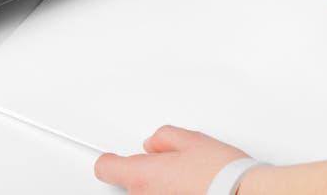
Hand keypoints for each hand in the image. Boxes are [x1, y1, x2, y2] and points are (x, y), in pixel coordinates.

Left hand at [94, 126, 253, 194]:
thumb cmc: (220, 174)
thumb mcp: (192, 140)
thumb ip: (164, 137)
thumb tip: (154, 143)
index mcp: (143, 174)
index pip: (106, 167)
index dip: (110, 159)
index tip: (112, 156)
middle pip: (130, 183)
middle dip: (147, 173)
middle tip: (172, 165)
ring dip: (160, 188)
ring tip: (189, 181)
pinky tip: (192, 191)